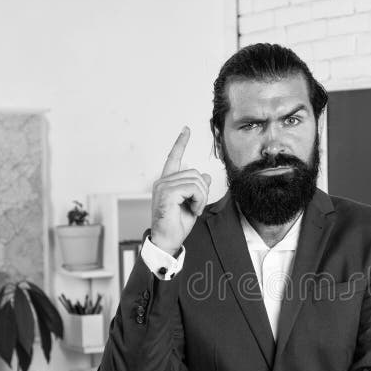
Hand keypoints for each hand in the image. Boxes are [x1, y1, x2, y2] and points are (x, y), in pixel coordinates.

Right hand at [151, 127, 210, 254]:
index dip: (181, 143)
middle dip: (203, 191)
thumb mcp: (193, 204)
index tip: (186, 129)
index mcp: (167, 182)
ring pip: (196, 181)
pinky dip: (199, 200)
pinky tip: (193, 210)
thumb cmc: (177, 224)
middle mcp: (163, 181)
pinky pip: (193, 188)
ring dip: (202, 197)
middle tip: (198, 206)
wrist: (168, 240)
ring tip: (195, 209)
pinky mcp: (166, 193)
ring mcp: (163, 186)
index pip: (174, 157)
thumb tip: (207, 176)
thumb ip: (198, 189)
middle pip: (195, 173)